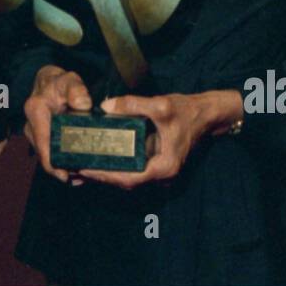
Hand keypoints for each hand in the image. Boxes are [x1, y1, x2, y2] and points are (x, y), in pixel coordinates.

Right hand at [23, 65, 92, 184]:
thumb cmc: (59, 82)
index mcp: (35, 111)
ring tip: (82, 177)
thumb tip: (83, 105)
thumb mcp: (70, 81)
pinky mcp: (40, 139)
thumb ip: (77, 90)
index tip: (66, 175)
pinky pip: (50, 154)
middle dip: (60, 169)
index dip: (52, 162)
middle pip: (44, 155)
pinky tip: (77, 171)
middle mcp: (30, 126)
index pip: (42, 142)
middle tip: (81, 178)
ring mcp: (34, 134)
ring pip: (47, 157)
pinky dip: (62, 163)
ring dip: (62, 168)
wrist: (50, 82)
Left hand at [78, 89, 244, 189]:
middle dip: (102, 176)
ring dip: (108, 173)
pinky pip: (134, 169)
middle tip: (78, 167)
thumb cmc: (187, 111)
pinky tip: (102, 156)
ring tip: (85, 163)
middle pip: (126, 181)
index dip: (106, 176)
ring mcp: (161, 171)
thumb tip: (106, 106)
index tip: (86, 169)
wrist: (207, 114)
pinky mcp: (157, 164)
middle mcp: (163, 174)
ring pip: (130, 177)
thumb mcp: (160, 105)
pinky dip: (118, 166)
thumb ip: (133, 104)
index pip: (129, 178)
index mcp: (164, 167)